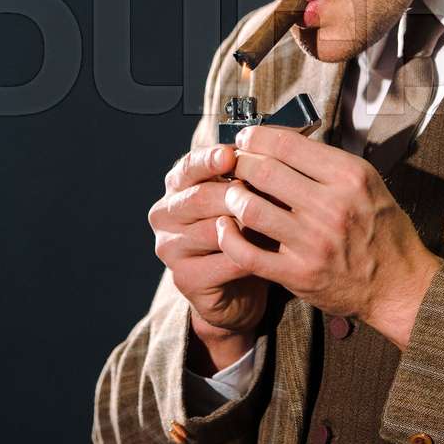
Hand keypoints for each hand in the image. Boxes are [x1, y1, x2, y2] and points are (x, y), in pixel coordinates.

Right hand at [149, 144, 269, 337]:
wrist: (237, 289)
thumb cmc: (244, 235)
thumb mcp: (245, 199)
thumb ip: (249, 179)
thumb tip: (271, 155)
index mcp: (177, 187)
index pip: (189, 167)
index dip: (210, 160)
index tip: (230, 154)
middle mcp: (165, 215)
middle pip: (200, 197)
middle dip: (237, 195)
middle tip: (270, 195)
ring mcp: (170, 248)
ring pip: (213, 231)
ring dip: (249, 228)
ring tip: (278, 226)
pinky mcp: (185, 278)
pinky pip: (223, 262)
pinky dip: (250, 257)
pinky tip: (270, 255)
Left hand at [217, 125, 442, 348]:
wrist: (400, 285)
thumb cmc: (383, 231)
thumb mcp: (369, 184)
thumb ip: (328, 163)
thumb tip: (284, 140)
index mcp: (349, 177)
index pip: (287, 144)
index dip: (257, 136)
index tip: (246, 138)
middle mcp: (331, 207)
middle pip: (263, 171)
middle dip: (240, 162)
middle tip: (233, 163)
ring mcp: (313, 243)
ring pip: (251, 208)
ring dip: (233, 196)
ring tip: (233, 193)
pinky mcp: (299, 274)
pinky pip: (248, 253)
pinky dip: (229, 237)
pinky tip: (226, 227)